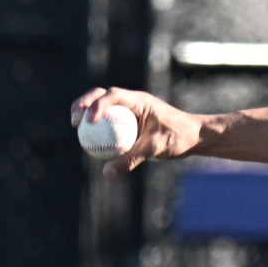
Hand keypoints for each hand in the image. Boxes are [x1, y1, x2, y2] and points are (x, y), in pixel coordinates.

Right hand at [70, 87, 203, 177]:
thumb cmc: (178, 138)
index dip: (97, 104)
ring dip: (87, 112)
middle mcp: (133, 101)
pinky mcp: (131, 120)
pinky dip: (99, 127)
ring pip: (104, 106)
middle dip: (84, 103)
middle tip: (73, 119)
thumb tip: (107, 171)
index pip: (113, 95)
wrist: (194, 137)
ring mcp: (131, 109)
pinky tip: (89, 140)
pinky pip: (111, 121)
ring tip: (75, 126)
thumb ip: (131, 158)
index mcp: (140, 100)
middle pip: (102, 95)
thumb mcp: (155, 149)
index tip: (88, 120)